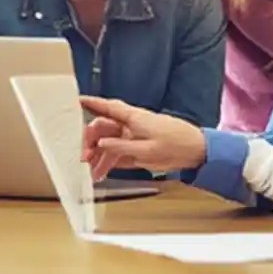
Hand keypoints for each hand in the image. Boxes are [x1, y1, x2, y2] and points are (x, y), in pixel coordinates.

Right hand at [78, 96, 205, 179]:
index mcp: (133, 118)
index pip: (107, 107)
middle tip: (82, 156)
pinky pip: (118, 155)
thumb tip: (100, 144)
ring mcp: (134, 137)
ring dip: (98, 157)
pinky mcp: (138, 150)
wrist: (197, 151)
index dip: (91, 103)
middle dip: (90, 142)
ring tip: (91, 171)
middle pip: (103, 129)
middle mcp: (131, 125)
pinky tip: (101, 173)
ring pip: (109, 144)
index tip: (75, 101)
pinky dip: (109, 163)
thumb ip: (121, 147)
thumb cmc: (176, 144)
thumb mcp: (147, 149)